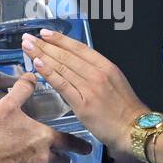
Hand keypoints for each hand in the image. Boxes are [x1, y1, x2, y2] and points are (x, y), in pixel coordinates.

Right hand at [0, 73, 84, 162]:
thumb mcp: (8, 105)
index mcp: (44, 138)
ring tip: (34, 155)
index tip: (89, 148)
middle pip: (60, 159)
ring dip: (42, 162)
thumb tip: (32, 76)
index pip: (70, 142)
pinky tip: (14, 161)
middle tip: (66, 156)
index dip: (81, 145)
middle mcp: (42, 158)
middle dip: (64, 157)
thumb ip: (23, 89)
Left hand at [20, 28, 148, 158]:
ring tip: (27, 47)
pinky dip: (49, 73)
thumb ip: (97, 74)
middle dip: (45, 45)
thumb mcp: (115, 83)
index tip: (45, 33)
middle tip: (28, 38)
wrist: (135, 130)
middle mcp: (98, 73)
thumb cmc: (126, 111)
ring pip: (62, 66)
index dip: (60, 39)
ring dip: (42, 55)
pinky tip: (37, 65)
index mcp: (106, 67)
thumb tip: (77, 68)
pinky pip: (62, 84)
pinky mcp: (83, 103)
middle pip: (66, 55)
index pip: (79, 48)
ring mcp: (90, 87)